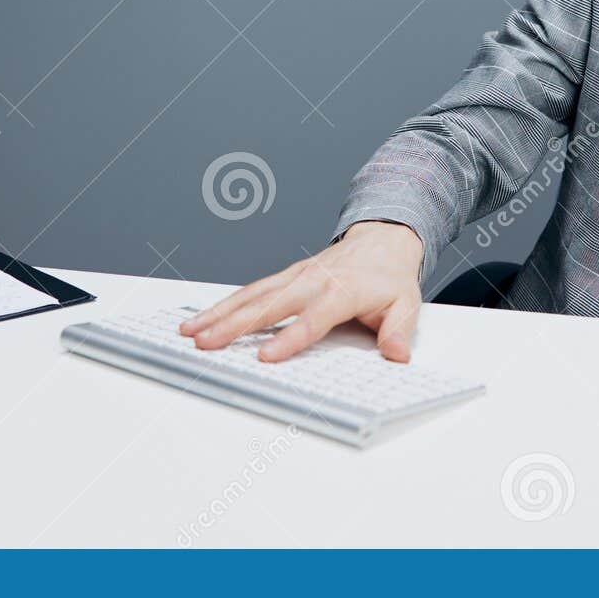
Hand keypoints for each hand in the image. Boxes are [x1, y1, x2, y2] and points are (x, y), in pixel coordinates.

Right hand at [178, 221, 423, 362]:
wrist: (382, 240)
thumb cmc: (390, 278)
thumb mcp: (407, 304)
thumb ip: (400, 330)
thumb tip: (397, 355)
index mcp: (343, 290)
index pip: (314, 317)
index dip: (290, 337)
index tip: (266, 357)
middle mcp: (313, 280)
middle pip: (270, 304)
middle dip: (235, 325)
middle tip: (206, 344)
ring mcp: (295, 276)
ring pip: (252, 294)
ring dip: (220, 313)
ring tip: (191, 332)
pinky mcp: (284, 276)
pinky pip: (251, 290)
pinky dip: (225, 304)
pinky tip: (202, 318)